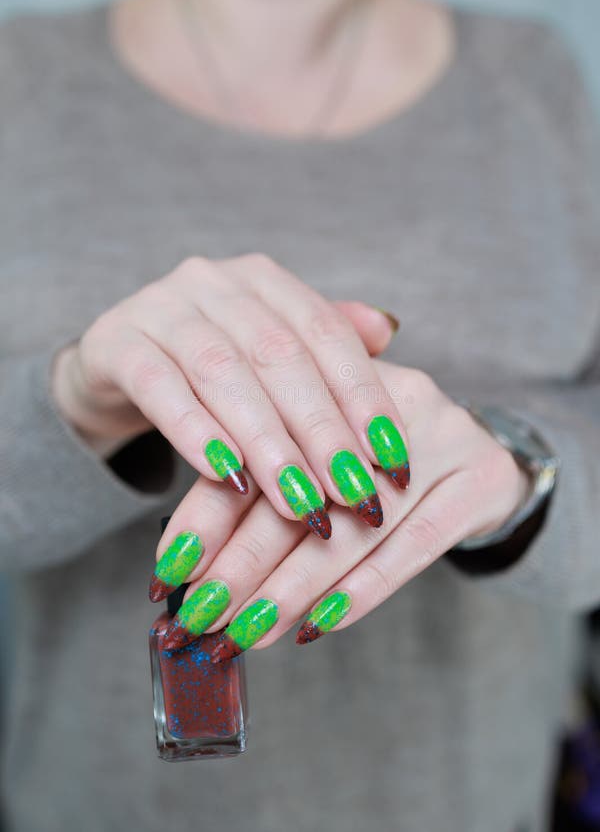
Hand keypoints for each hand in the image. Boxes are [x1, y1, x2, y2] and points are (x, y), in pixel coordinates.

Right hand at [52, 254, 404, 534]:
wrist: (118, 363)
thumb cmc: (209, 366)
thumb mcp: (270, 353)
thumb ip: (324, 344)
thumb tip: (389, 327)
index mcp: (264, 279)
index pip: (326, 332)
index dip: (363, 395)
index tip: (393, 458)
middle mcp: (214, 281)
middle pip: (279, 355)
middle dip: (322, 431)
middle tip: (352, 493)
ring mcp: (160, 306)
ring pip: (223, 373)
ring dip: (268, 443)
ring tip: (300, 501)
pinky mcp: (115, 343)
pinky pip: (159, 388)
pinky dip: (196, 432)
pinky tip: (228, 476)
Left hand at [151, 360, 529, 652]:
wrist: (485, 454)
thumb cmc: (379, 460)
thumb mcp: (321, 451)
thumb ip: (261, 482)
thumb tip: (183, 562)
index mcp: (329, 378)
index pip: (257, 451)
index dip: (208, 514)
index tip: (169, 571)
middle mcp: (382, 402)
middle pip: (300, 493)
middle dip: (240, 565)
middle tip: (196, 619)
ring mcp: (437, 439)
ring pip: (351, 529)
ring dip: (290, 591)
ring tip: (243, 636)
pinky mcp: (477, 482)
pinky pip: (411, 548)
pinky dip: (360, 592)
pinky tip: (316, 627)